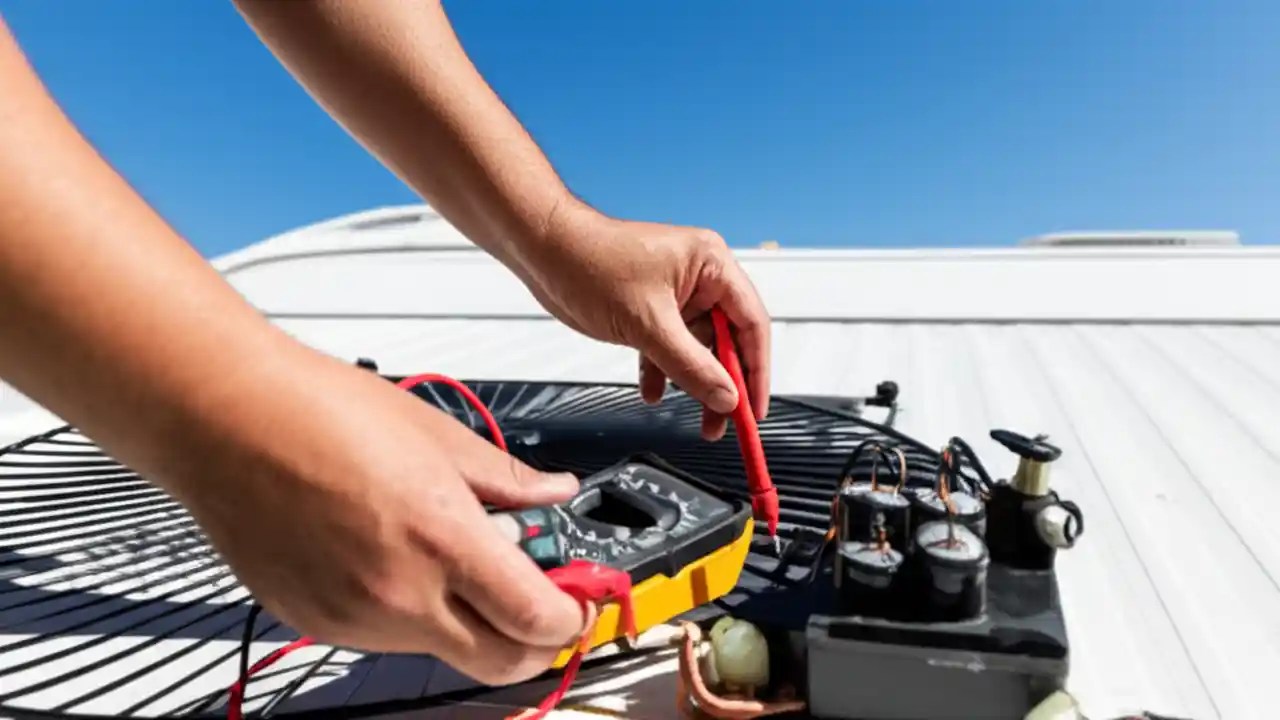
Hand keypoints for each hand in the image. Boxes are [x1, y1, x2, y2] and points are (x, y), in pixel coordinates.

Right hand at [167, 350, 585, 685]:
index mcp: (442, 540)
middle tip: (541, 599)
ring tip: (451, 554)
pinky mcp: (315, 622)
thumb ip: (508, 480)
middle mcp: (399, 594)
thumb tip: (554, 493)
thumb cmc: (319, 411)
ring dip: (468, 620)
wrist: (224, 418)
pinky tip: (395, 557)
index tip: (580, 599)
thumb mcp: (438, 435)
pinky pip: (385, 637)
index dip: (573, 617)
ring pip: (442, 650)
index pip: (538, 619)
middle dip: (535, 641)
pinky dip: (410, 612)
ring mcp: (354, 618)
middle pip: (502, 663)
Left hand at [517, 202, 771, 440]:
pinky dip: (664, 371)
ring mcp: (675, 293)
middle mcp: (699, 277)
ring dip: (695, 383)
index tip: (754, 409)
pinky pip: (669, 347)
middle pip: (729, 340)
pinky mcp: (651, 308)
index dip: (757, 371)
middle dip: (726, 384)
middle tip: (726, 421)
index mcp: (711, 265)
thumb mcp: (648, 324)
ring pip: (699, 349)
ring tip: (699, 419)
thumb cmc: (589, 261)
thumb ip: (691, 365)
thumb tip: (725, 395)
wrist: (542, 250)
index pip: (752, 324)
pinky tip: (654, 391)